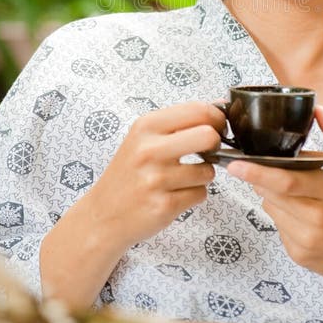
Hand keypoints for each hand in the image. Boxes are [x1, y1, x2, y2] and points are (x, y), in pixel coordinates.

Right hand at [89, 101, 223, 249]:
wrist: (102, 215)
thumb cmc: (128, 173)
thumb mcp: (142, 138)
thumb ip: (178, 122)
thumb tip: (220, 106)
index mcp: (145, 126)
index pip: (198, 110)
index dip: (217, 118)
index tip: (217, 127)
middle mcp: (149, 150)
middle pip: (208, 136)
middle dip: (216, 145)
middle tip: (208, 152)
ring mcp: (156, 179)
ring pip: (208, 171)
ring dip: (202, 176)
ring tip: (182, 179)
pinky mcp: (164, 206)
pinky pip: (200, 194)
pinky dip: (194, 195)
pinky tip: (175, 195)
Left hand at [225, 105, 322, 290]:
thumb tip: (318, 110)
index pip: (286, 181)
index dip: (257, 172)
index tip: (236, 164)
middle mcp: (317, 218)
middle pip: (272, 195)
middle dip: (260, 180)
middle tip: (257, 168)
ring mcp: (306, 240)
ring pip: (271, 210)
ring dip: (272, 197)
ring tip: (296, 195)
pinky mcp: (299, 255)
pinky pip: (278, 228)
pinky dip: (282, 217)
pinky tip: (302, 216)